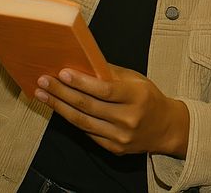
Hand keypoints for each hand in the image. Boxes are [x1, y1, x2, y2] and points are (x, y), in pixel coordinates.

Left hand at [34, 65, 189, 156]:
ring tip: (44, 95)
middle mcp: (130, 118)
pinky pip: (87, 133)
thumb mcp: (137, 81)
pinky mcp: (114, 148)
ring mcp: (121, 136)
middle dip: (62, 92)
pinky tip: (60, 109)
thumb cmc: (149, 99)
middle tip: (45, 81)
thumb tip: (84, 62)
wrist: (166, 127)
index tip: (63, 73)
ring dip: (60, 107)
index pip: (105, 90)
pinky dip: (72, 119)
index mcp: (138, 97)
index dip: (82, 82)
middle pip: (89, 106)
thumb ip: (112, 74)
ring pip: (83, 122)